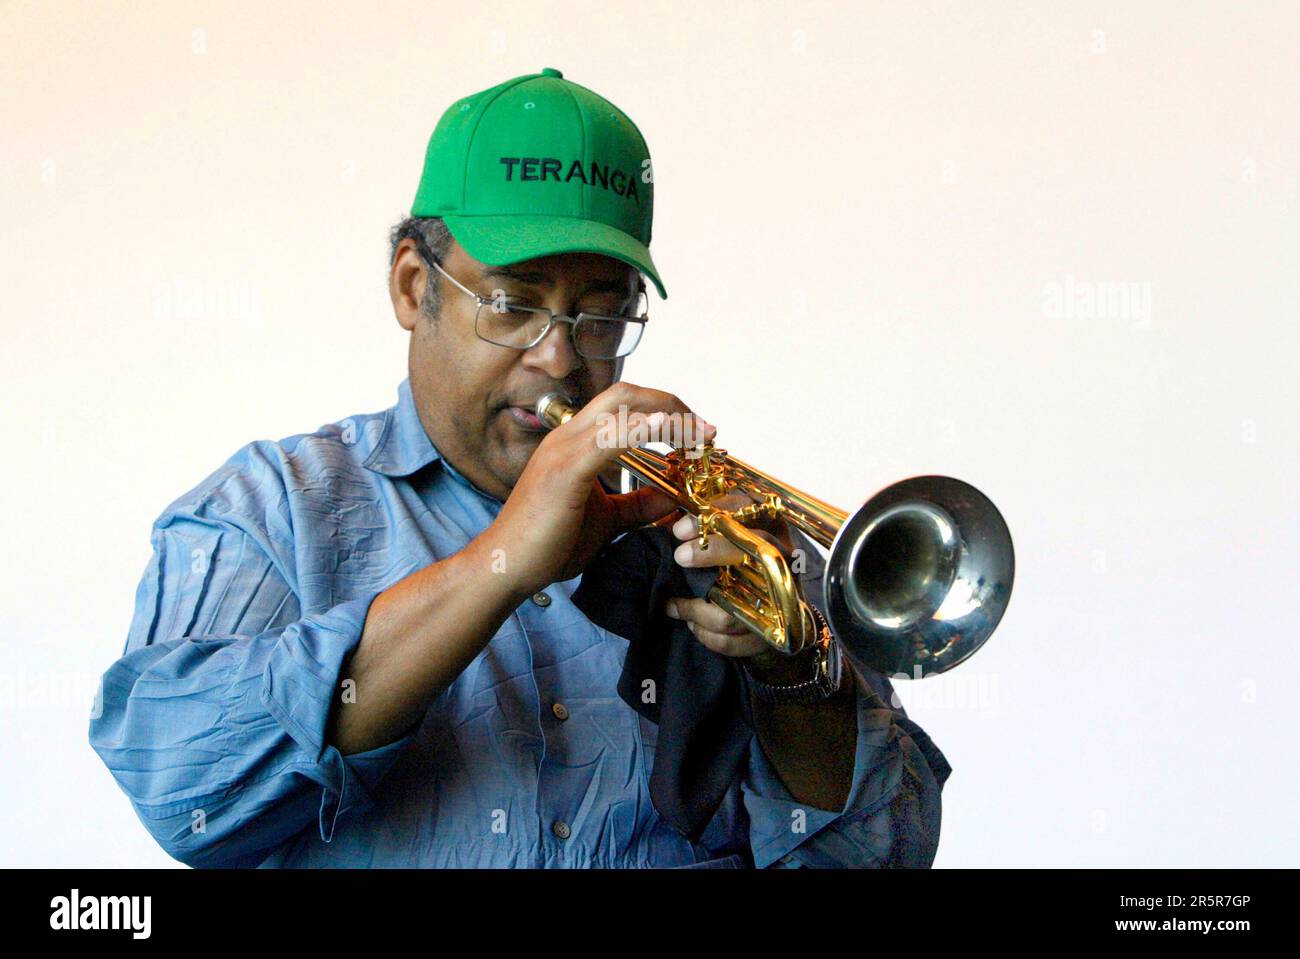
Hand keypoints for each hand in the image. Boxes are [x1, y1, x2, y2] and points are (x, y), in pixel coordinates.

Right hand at [482, 381, 714, 601]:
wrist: (506, 567)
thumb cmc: (549, 543)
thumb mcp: (606, 519)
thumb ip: (636, 504)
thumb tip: (672, 497)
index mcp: (576, 442)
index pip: (625, 404)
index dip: (665, 410)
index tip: (698, 433)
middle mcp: (568, 436)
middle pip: (627, 393)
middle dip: (673, 404)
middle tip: (705, 431)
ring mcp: (565, 449)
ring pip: (623, 407)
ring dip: (669, 416)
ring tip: (700, 436)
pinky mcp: (565, 470)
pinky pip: (609, 437)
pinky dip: (642, 429)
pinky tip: (666, 431)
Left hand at [664, 492, 799, 670]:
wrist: (775, 605)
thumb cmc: (735, 559)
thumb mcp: (723, 534)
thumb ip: (699, 526)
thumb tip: (664, 519)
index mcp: (769, 526)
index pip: (750, 510)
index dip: (717, 516)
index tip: (680, 529)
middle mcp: (782, 558)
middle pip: (754, 552)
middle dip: (711, 553)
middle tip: (679, 557)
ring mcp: (784, 598)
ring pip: (736, 608)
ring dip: (696, 609)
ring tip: (672, 604)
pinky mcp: (775, 632)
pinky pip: (734, 641)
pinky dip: (706, 635)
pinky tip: (692, 624)